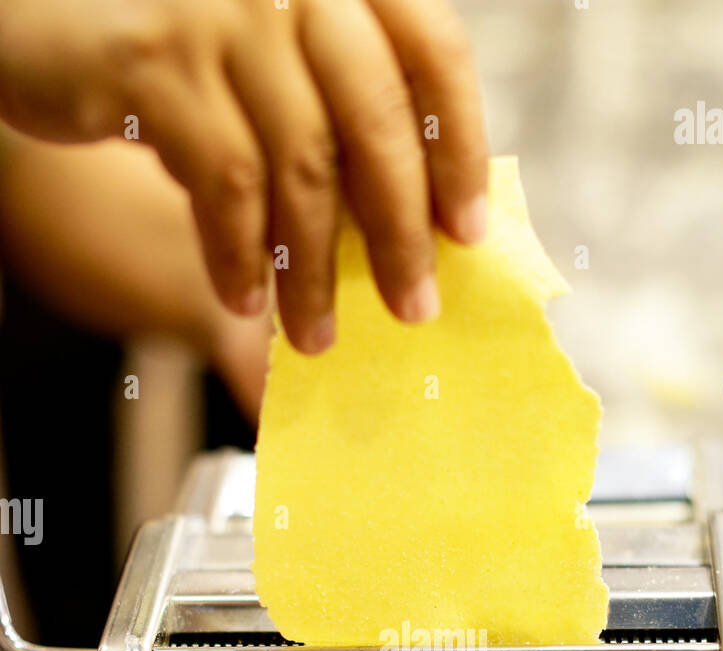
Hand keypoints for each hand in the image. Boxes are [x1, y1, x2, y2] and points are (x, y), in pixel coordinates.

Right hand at [0, 0, 487, 352]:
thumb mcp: (271, 50)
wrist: (39, 8)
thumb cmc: (178, 46)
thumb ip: (339, 102)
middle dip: (400, 233)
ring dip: (315, 270)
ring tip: (317, 333)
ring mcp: (223, 13)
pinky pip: (225, 185)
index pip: (432, 51)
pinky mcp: (156, 63)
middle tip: (413, 307)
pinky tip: (244, 296)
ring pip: (302, 167)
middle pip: (377, 121)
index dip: (459, 146)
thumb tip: (416, 220)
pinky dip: (241, 256)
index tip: (468, 230)